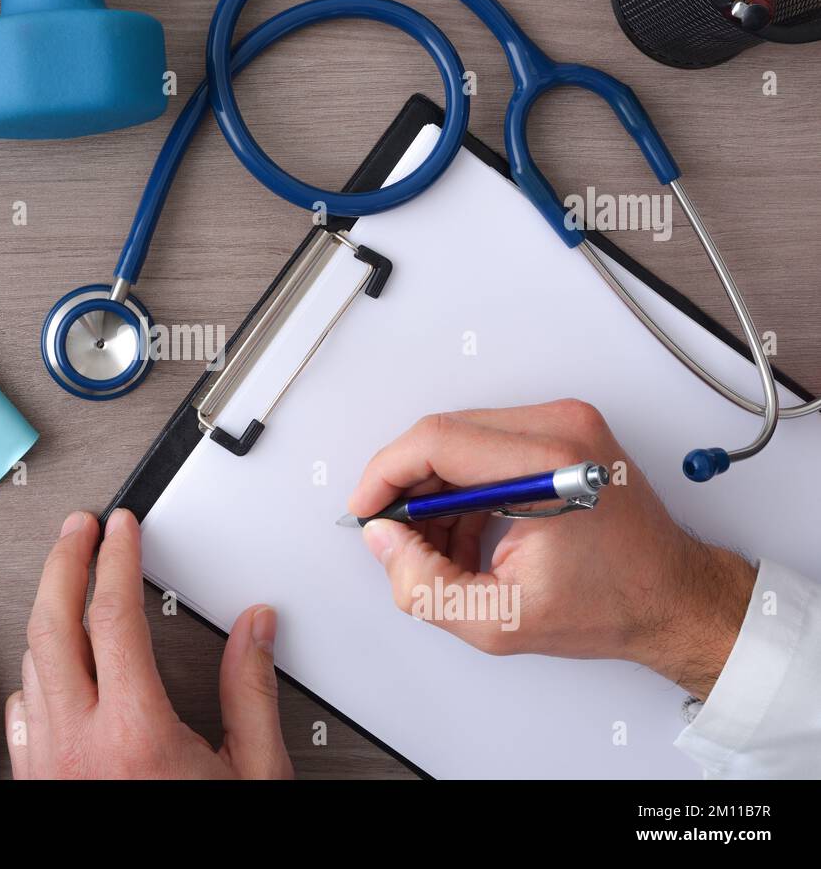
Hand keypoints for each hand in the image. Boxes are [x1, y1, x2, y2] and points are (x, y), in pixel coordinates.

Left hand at [5, 509, 292, 778]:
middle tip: (78, 529)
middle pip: (52, 623)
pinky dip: (34, 671)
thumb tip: (255, 627)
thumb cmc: (210, 842)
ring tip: (70, 583)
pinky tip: (49, 664)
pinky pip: (20, 710)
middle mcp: (79, 742)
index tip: (122, 528)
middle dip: (63, 562)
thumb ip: (250, 692)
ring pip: (30, 662)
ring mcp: (48, 764)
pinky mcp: (36, 784)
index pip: (113, 614)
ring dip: (49, 612)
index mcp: (135, 731)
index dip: (116, 557)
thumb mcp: (251, 775)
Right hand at [348, 399, 756, 699]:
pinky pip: (484, 444)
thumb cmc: (614, 604)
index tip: (367, 510)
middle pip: (443, 435)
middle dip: (406, 487)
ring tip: (437, 546)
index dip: (385, 475)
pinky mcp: (562, 431)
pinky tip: (464, 532)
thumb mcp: (500, 619)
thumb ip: (425, 585)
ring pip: (459, 439)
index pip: (437, 441)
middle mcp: (560, 428)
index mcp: (550, 464)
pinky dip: (461, 486)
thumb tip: (384, 541)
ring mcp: (564, 423)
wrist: (674, 597)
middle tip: (395, 535)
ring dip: (433, 490)